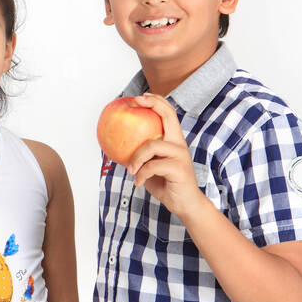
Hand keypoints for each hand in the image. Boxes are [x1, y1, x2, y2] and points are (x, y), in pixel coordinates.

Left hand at [125, 94, 206, 217]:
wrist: (184, 204)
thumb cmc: (165, 183)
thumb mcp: (150, 166)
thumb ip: (141, 154)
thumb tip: (116, 144)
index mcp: (174, 140)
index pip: (168, 113)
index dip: (156, 101)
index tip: (139, 97)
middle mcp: (179, 143)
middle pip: (168, 116)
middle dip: (152, 104)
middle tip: (134, 103)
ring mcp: (180, 155)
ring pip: (151, 145)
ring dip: (136, 158)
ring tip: (130, 170)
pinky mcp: (178, 168)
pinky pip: (151, 166)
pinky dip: (140, 175)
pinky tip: (137, 182)